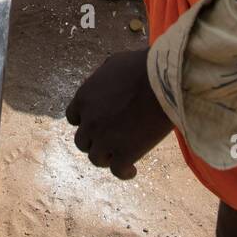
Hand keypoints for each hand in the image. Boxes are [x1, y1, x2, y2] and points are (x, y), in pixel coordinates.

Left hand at [66, 50, 172, 177]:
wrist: (163, 82)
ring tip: (120, 155)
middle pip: (82, 141)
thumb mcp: (114, 64)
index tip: (96, 124)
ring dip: (107, 157)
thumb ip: (102, 78)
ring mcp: (105, 139)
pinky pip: (118, 171)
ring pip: (96, 158)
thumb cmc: (142, 68)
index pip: (73, 118)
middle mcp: (90, 121)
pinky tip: (132, 170)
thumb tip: (106, 82)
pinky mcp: (124, 153)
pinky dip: (124, 172)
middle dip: (95, 141)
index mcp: (84, 98)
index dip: (85, 122)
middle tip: (110, 141)